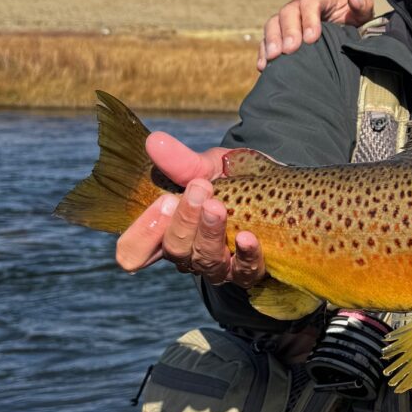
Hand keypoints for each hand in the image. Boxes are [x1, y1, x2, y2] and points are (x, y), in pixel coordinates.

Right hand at [114, 134, 265, 287]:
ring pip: (205, 261)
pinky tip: (247, 237)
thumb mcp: (206, 167)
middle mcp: (187, 254)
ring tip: (218, 206)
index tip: (165, 201)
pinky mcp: (248, 271)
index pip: (135, 250)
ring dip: (210, 233)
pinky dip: (245, 254)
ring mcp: (218, 265)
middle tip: (199, 188)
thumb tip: (154, 141)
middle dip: (184, 221)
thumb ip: (181, 162)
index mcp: (166, 231)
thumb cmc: (231, 179)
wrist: (277, 189)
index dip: (143, 233)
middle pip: (174, 251)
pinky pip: (244, 271)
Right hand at [257, 0, 374, 69]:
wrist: (348, 36)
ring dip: (271, 40)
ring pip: (273, 25)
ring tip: (274, 57)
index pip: (310, 3)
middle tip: (290, 50)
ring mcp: (288, 22)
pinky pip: (267, 41)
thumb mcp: (364, 14)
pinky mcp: (280, 37)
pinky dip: (263, 52)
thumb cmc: (356, 23)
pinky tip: (264, 66)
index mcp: (320, 0)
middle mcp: (300, 7)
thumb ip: (362, 6)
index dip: (308, 19)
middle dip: (287, 31)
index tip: (311, 39)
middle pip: (287, 13)